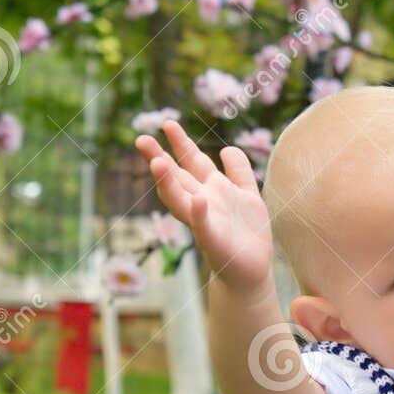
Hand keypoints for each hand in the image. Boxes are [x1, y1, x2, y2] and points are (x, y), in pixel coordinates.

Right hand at [134, 120, 272, 291]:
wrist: (252, 270)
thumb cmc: (247, 234)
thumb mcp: (248, 194)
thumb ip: (239, 171)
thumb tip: (227, 150)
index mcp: (210, 190)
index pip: (191, 162)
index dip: (180, 143)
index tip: (167, 123)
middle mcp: (202, 203)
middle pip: (177, 177)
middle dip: (159, 158)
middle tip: (141, 139)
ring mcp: (206, 222)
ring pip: (181, 200)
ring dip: (168, 183)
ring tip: (158, 163)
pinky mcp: (214, 242)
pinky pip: (204, 226)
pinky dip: (199, 213)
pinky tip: (197, 200)